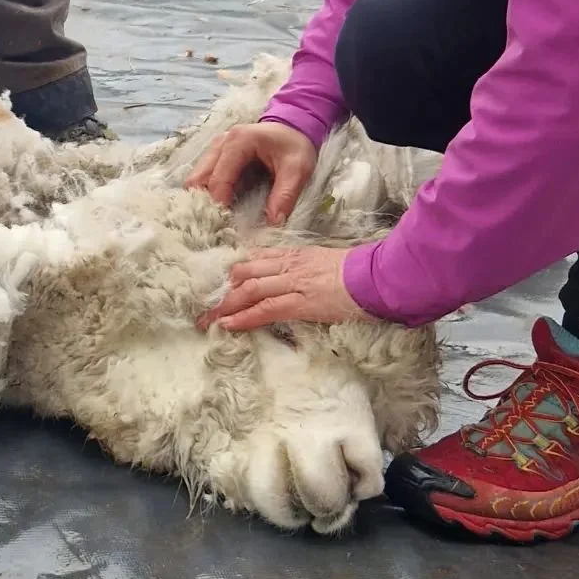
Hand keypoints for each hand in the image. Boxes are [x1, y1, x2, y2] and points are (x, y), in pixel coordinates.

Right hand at [185, 121, 317, 224]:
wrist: (293, 126)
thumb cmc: (294, 145)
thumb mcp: (298, 169)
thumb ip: (286, 195)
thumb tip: (273, 222)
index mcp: (238, 142)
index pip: (218, 177)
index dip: (219, 203)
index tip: (226, 224)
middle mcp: (220, 143)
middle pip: (198, 177)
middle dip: (204, 201)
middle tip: (219, 222)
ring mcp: (215, 148)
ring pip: (196, 178)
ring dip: (204, 198)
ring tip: (219, 216)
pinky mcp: (215, 156)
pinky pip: (203, 177)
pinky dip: (207, 192)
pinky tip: (221, 206)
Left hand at [198, 245, 377, 330]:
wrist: (378, 276)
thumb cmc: (360, 271)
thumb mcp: (326, 261)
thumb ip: (306, 266)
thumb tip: (294, 278)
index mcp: (294, 254)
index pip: (254, 258)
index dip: (232, 270)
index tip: (215, 281)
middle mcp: (287, 265)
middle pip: (244, 273)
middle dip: (220, 287)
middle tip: (200, 301)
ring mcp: (292, 283)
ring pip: (248, 290)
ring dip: (224, 305)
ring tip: (205, 318)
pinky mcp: (300, 303)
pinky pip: (265, 310)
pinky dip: (244, 317)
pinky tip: (227, 324)